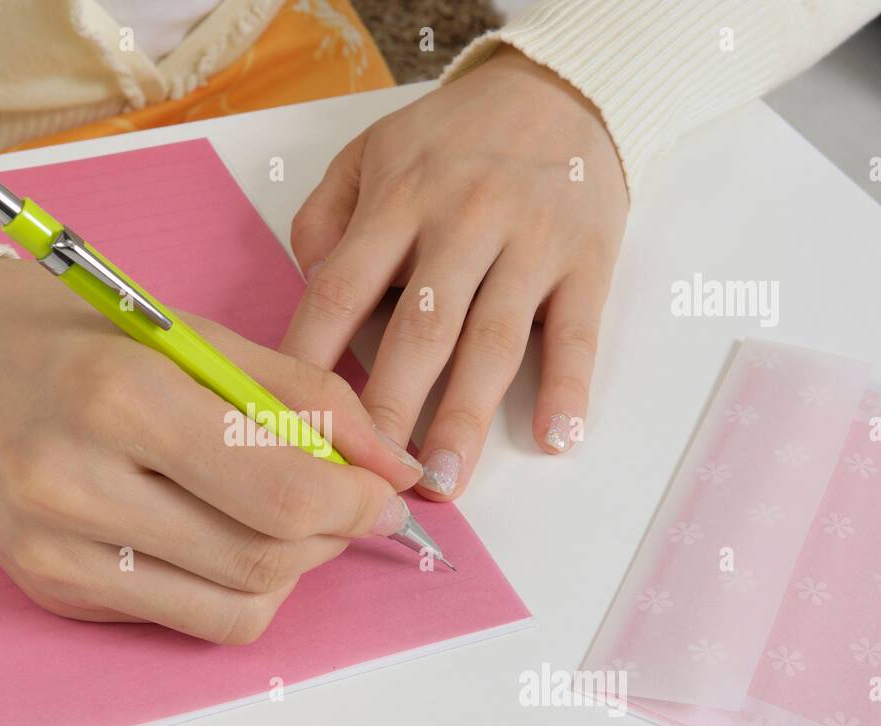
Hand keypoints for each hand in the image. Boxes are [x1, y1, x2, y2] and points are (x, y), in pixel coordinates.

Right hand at [0, 258, 422, 643]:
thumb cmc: (67, 334)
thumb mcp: (189, 332)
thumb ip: (300, 393)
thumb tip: (389, 461)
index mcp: (121, 397)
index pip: (281, 492)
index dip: (358, 501)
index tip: (382, 488)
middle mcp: (77, 484)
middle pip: (265, 559)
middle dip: (335, 536)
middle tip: (348, 502)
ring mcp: (56, 551)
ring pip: (234, 606)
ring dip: (293, 570)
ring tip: (290, 519)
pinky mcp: (51, 590)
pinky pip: (185, 619)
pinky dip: (235, 591)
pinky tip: (229, 541)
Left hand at [282, 47, 627, 498]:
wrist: (563, 90)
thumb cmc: (452, 138)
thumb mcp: (369, 152)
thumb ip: (325, 220)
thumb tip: (308, 289)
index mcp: (398, 200)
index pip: (341, 288)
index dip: (311, 357)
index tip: (293, 420)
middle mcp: (463, 222)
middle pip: (420, 330)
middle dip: (390, 409)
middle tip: (370, 478)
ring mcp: (530, 243)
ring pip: (493, 341)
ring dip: (467, 417)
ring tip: (444, 480)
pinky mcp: (587, 260)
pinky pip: (579, 331)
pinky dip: (571, 386)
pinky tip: (558, 436)